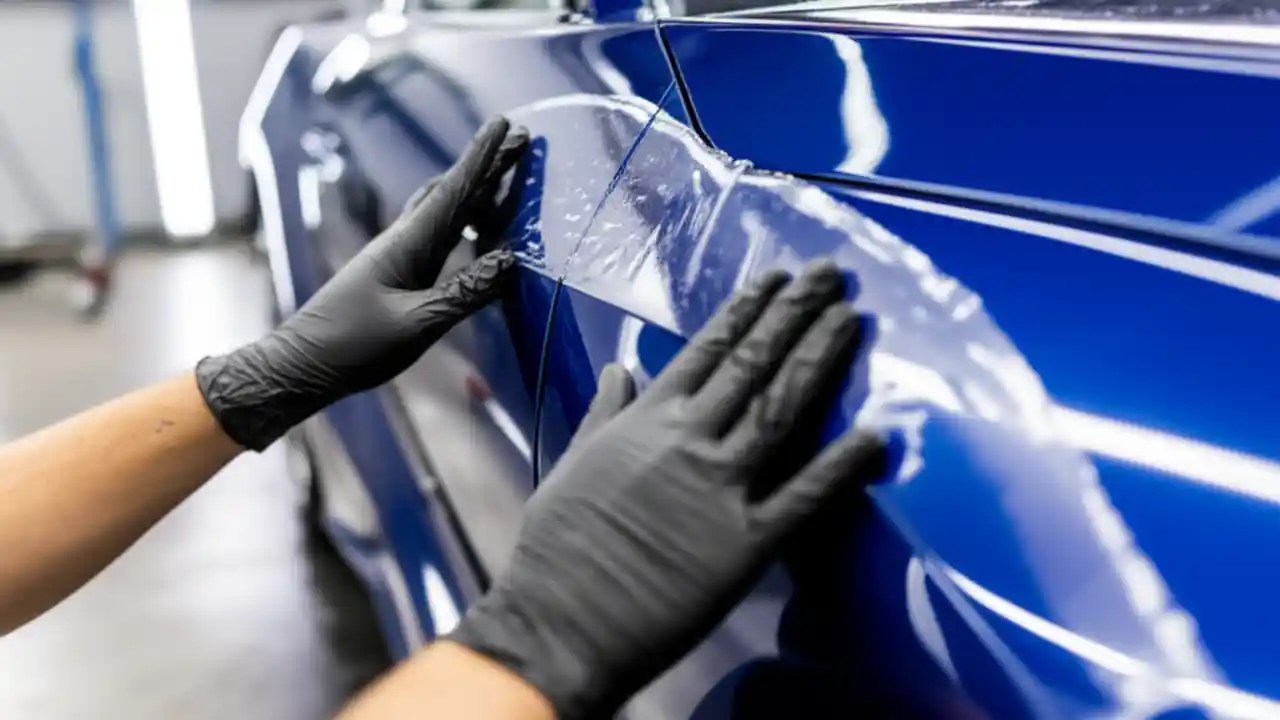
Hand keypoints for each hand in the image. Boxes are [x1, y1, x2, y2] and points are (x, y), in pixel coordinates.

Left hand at [198, 117, 528, 449]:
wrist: (303, 364)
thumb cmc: (354, 346)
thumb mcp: (416, 324)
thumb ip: (464, 293)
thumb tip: (511, 260)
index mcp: (408, 244)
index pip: (454, 191)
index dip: (483, 158)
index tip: (507, 125)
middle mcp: (404, 240)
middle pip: (452, 192)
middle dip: (487, 166)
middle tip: (520, 139)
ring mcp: (399, 255)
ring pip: (444, 209)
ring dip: (476, 190)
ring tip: (506, 178)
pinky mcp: (397, 273)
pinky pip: (438, 233)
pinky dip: (462, 219)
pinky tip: (471, 227)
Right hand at [450, 262, 885, 718]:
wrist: (562, 621)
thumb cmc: (559, 546)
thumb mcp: (573, 462)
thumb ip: (606, 413)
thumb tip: (623, 368)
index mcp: (646, 419)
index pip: (707, 349)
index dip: (748, 310)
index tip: (779, 278)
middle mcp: (689, 439)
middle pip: (752, 365)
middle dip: (795, 314)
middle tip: (834, 275)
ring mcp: (721, 487)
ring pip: (780, 409)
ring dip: (818, 360)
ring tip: (852, 319)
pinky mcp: (747, 541)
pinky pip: (803, 496)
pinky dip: (841, 466)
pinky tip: (876, 435)